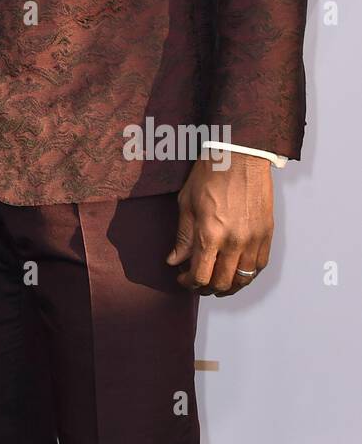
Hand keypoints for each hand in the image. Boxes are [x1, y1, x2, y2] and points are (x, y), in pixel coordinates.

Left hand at [166, 151, 273, 295]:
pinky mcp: (267, 234)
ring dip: (229, 285)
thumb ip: (183, 237)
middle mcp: (234, 242)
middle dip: (206, 288)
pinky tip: (236, 270)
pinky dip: (247, 274)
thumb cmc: (210, 174)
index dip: (188, 282)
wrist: (240, 156)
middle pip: (222, 283)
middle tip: (198, 282)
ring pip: (243, 279)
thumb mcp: (187, 204)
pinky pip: (259, 265)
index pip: (200, 275)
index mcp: (210, 235)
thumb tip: (174, 260)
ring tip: (217, 281)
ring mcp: (254, 240)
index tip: (182, 278)